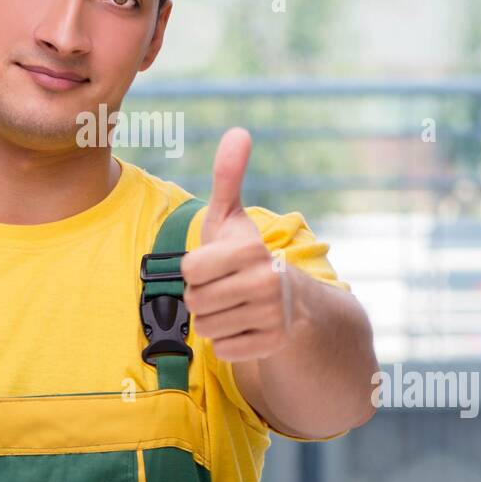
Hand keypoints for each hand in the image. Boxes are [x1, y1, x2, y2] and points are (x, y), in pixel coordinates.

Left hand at [181, 127, 301, 361]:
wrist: (291, 299)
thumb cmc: (245, 254)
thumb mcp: (232, 217)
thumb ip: (228, 176)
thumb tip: (238, 132)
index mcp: (251, 251)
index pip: (189, 270)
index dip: (194, 268)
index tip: (214, 263)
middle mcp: (267, 284)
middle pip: (195, 301)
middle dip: (202, 295)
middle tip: (224, 286)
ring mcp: (272, 317)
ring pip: (207, 327)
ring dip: (213, 319)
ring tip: (234, 305)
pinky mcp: (271, 345)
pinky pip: (223, 349)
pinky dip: (228, 341)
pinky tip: (245, 325)